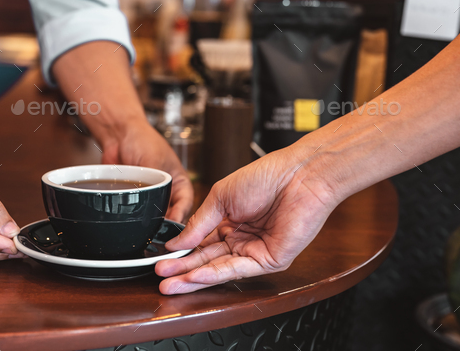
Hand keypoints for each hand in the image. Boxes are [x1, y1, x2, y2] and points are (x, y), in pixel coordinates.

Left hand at [98, 119, 193, 222]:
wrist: (117, 133)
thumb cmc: (141, 139)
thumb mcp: (154, 161)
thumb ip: (158, 185)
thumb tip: (158, 207)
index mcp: (179, 181)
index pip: (186, 203)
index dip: (180, 215)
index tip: (172, 225)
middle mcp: (167, 190)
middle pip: (170, 213)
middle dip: (165, 223)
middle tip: (158, 230)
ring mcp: (150, 194)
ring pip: (154, 215)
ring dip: (150, 221)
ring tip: (146, 228)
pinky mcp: (134, 197)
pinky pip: (137, 211)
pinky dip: (135, 217)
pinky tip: (132, 222)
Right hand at [155, 144, 338, 293]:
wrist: (298, 175)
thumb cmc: (266, 177)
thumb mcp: (221, 197)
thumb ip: (199, 223)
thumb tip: (176, 242)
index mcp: (229, 221)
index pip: (200, 244)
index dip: (181, 253)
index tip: (162, 259)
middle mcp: (242, 239)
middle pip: (207, 260)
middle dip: (182, 271)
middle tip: (161, 278)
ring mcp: (255, 251)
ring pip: (219, 269)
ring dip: (193, 278)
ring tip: (169, 284)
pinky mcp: (270, 260)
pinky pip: (238, 270)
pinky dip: (215, 274)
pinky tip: (195, 276)